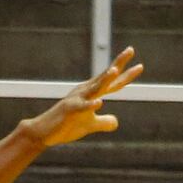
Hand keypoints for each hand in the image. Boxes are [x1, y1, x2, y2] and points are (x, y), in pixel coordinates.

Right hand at [23, 46, 142, 146]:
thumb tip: (116, 122)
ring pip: (93, 88)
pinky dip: (90, 105)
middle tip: (130, 50)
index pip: (112, 83)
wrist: (43, 133)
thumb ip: (104, 122)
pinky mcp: (69, 111)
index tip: (140, 66)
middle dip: (117, 64)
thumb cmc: (66, 126)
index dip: (126, 75)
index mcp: (91, 94)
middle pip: (105, 77)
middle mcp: (85, 92)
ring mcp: (76, 100)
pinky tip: (99, 103)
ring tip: (114, 70)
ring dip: (104, 79)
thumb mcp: (89, 125)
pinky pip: (81, 107)